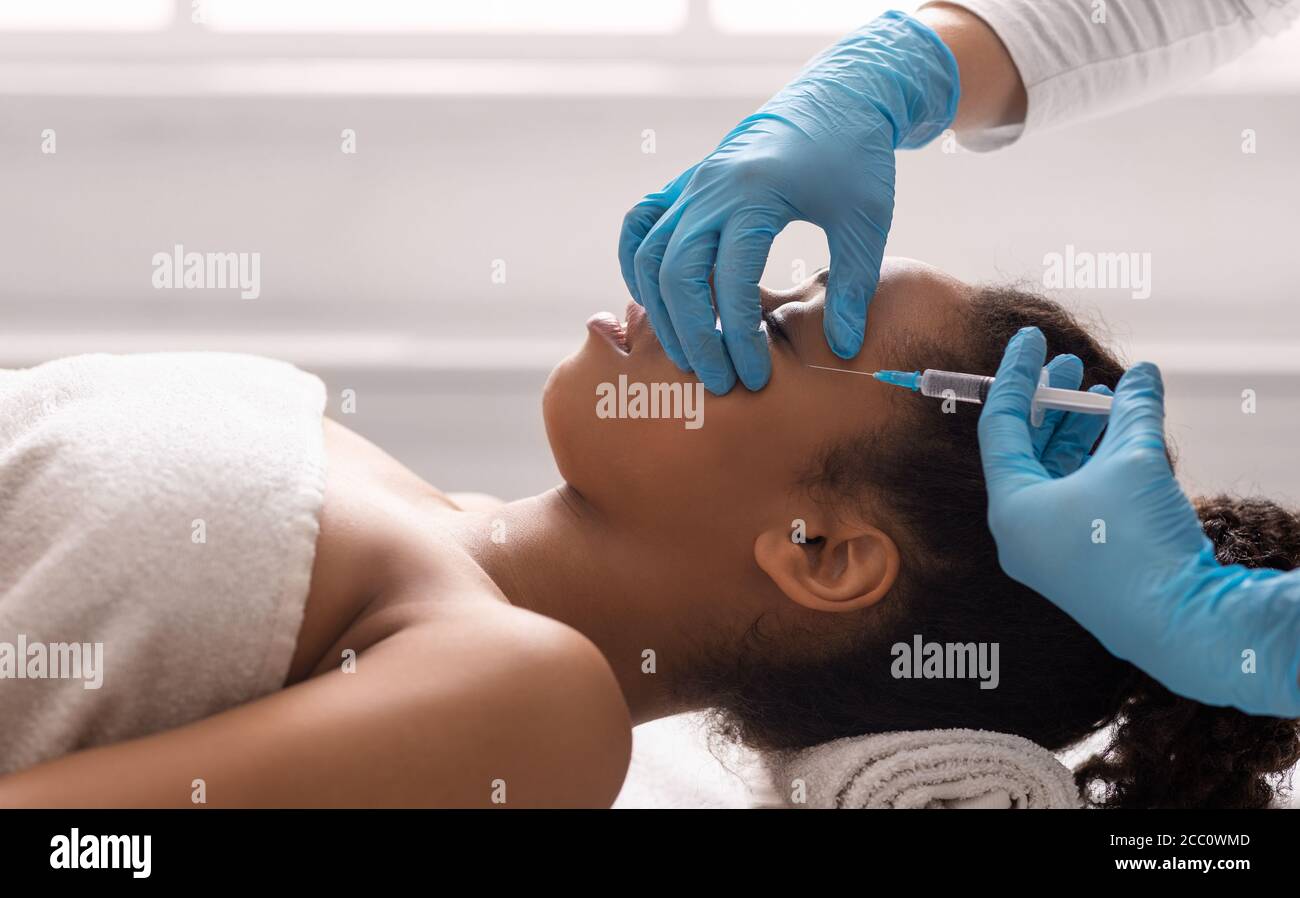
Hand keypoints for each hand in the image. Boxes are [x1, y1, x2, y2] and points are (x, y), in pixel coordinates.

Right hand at [617, 11, 958, 393]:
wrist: (835, 98)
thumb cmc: (855, 158)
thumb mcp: (867, 220)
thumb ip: (853, 286)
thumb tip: (842, 348)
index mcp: (755, 195)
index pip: (729, 282)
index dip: (737, 337)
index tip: (755, 377)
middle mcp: (710, 189)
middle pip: (676, 275)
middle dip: (692, 337)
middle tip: (717, 380)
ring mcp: (691, 185)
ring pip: (649, 257)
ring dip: (661, 312)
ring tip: (689, 354)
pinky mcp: (685, 184)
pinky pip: (640, 228)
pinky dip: (638, 267)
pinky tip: (657, 302)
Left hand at [979, 327, 1299, 715]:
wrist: (1184, 626)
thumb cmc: (1142, 545)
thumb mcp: (1136, 461)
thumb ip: (1134, 410)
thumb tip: (1144, 373)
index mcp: (1011, 509)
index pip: (1001, 427)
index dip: (1017, 377)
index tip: (1030, 338)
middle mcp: (1022, 533)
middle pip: (1026, 452)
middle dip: (1051, 403)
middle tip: (1071, 363)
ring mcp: (1051, 554)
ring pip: (1056, 477)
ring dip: (1078, 433)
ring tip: (1104, 395)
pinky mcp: (1084, 565)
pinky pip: (1078, 502)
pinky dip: (1095, 467)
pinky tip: (1122, 437)